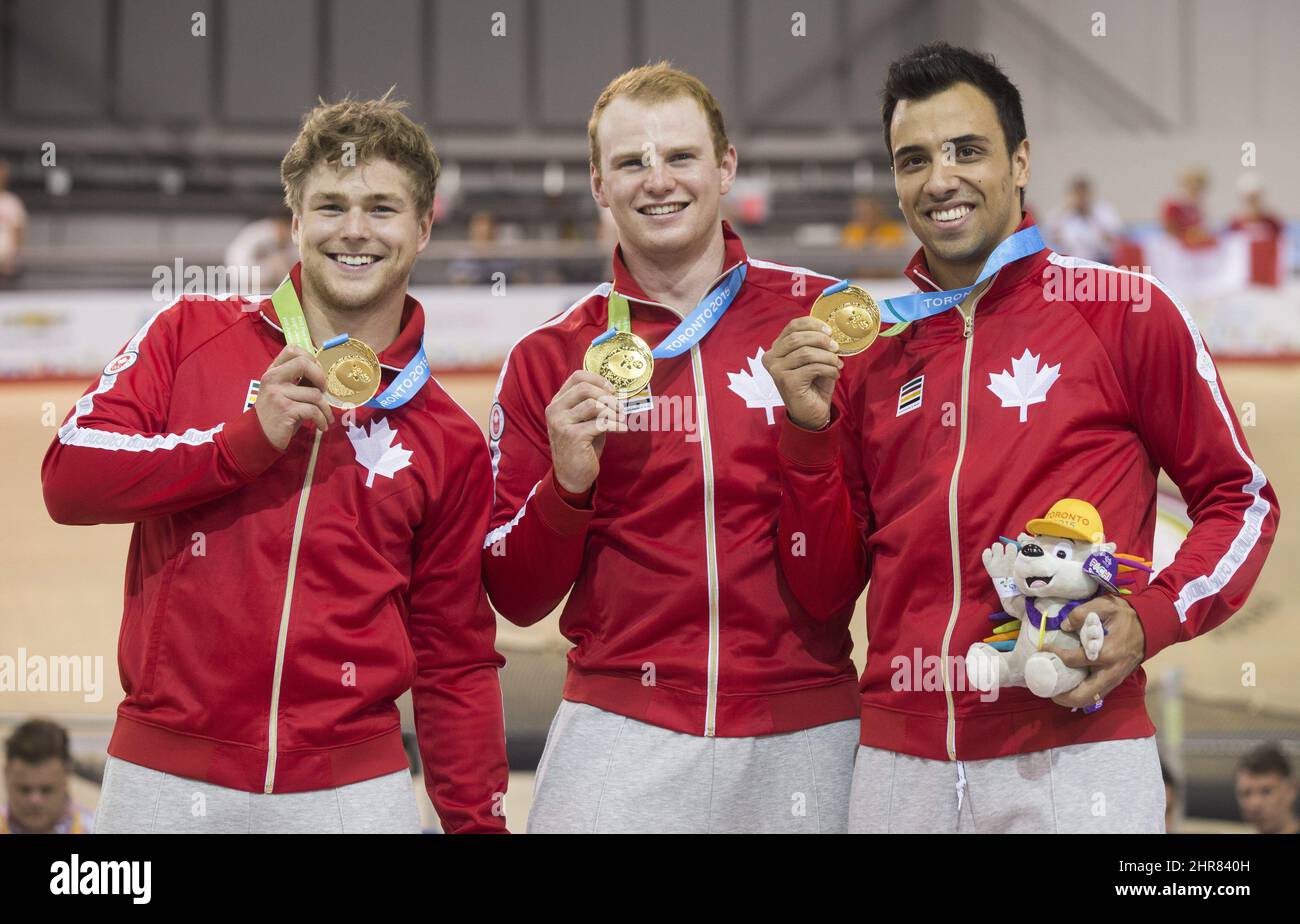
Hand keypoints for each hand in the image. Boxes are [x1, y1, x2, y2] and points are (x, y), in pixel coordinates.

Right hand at [256, 345, 333, 450]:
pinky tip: (322, 426)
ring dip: (326, 409)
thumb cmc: (277, 413)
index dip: (311, 359)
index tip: (317, 375)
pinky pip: (313, 411)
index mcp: (273, 371)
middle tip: (323, 392)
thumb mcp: (284, 392)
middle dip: (321, 377)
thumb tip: (322, 373)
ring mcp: (277, 393)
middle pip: (304, 363)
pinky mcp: (285, 410)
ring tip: (326, 417)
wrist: (260, 436)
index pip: (292, 350)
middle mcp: (272, 378)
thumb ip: (298, 380)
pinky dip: (322, 420)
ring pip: (314, 394)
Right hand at [546, 370, 625, 493]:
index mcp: (558, 402)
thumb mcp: (585, 421)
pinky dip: (616, 424)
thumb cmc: (582, 446)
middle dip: (607, 396)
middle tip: (620, 407)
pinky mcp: (573, 436)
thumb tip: (614, 391)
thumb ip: (594, 405)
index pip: (577, 377)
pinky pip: (600, 423)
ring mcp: (561, 423)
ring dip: (613, 411)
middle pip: (584, 388)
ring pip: (593, 404)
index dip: (598, 380)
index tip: (612, 390)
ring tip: (621, 419)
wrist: (572, 475)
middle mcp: (555, 410)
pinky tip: (623, 429)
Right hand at [762, 317, 842, 429]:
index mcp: (777, 348)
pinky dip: (828, 369)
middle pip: (797, 338)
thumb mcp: (815, 359)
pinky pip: (812, 368)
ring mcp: (777, 371)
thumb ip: (817, 343)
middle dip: (821, 340)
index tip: (829, 330)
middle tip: (836, 348)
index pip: (792, 326)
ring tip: (837, 364)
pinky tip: (835, 374)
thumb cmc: (813, 383)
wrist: (812, 412)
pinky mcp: (787, 382)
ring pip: (806, 353)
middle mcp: (772, 358)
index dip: (812, 324)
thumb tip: (831, 331)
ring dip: (828, 357)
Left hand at [1045, 596, 1145, 708]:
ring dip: (1070, 699)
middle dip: (1061, 695)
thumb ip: (1081, 613)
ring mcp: (1115, 679)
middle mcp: (1110, 671)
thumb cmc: (1126, 616)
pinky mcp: (1116, 681)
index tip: (1043, 649)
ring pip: (1090, 698)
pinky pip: (1097, 694)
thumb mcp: (1105, 606)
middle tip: (1045, 686)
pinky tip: (1068, 688)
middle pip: (1083, 694)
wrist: (1151, 626)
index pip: (1073, 659)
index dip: (1054, 654)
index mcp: (1107, 652)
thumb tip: (1064, 626)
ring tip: (1054, 691)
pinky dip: (1081, 695)